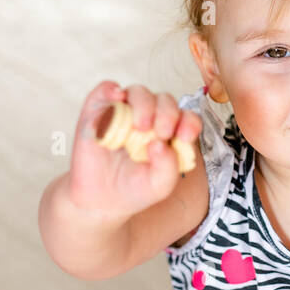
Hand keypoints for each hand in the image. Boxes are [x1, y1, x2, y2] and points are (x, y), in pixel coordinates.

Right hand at [66, 81, 202, 218]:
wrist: (100, 199)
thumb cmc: (135, 189)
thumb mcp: (159, 185)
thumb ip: (168, 168)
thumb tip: (159, 143)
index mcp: (171, 132)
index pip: (187, 117)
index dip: (189, 122)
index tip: (185, 136)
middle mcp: (151, 116)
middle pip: (165, 100)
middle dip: (167, 113)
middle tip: (161, 132)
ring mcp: (125, 111)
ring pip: (139, 92)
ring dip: (144, 104)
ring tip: (140, 127)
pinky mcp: (99, 110)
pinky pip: (106, 90)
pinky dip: (111, 89)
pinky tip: (116, 97)